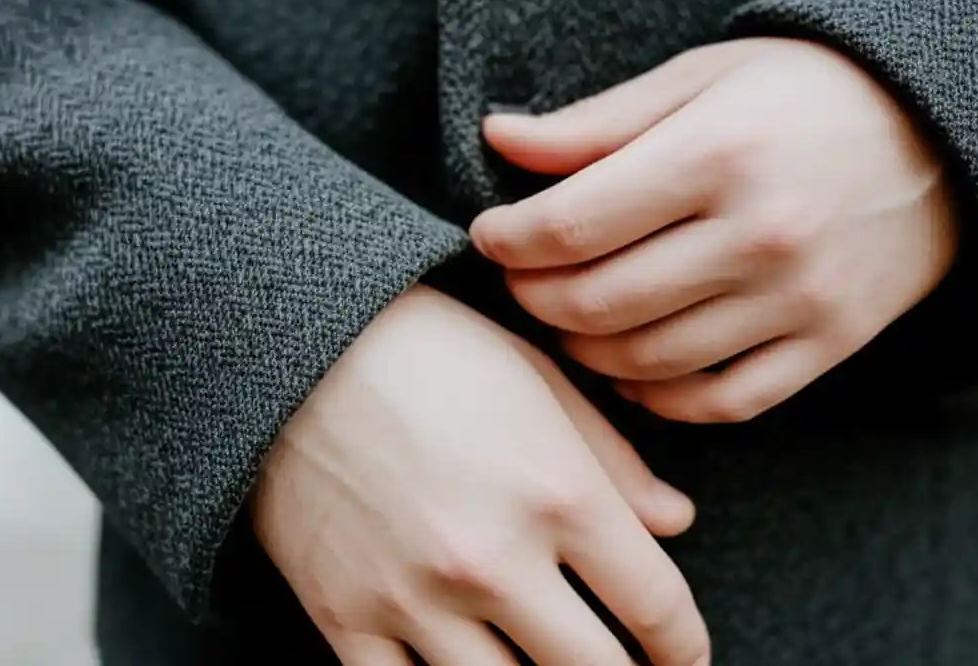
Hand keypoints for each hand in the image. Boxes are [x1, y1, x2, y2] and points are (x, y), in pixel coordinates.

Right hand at [251, 285, 709, 665]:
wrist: (293, 343)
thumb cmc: (429, 351)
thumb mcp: (538, 381)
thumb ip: (615, 461)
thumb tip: (677, 523)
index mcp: (557, 492)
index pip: (656, 606)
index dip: (685, 646)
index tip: (684, 656)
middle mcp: (493, 558)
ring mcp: (415, 596)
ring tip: (542, 665)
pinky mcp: (344, 616)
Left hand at [471, 38, 957, 422]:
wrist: (940, 139)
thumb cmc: (803, 96)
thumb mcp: (697, 82)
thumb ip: (595, 124)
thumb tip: (499, 139)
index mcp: (717, 156)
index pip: (570, 226)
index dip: (508, 240)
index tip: (492, 234)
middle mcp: (760, 235)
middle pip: (598, 302)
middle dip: (535, 298)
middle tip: (522, 279)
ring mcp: (799, 301)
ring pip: (648, 360)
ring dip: (584, 349)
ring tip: (569, 318)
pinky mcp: (828, 345)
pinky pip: (721, 402)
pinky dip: (660, 396)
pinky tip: (630, 367)